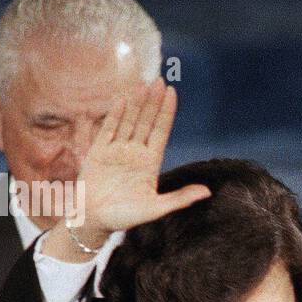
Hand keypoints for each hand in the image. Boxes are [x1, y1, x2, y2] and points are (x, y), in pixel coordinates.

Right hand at [76, 78, 210, 237]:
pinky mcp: (98, 152)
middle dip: (153, 102)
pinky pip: (107, 129)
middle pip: (145, 122)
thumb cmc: (125, 217)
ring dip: (135, 103)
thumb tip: (207, 192)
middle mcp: (134, 153)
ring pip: (128, 121)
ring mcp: (116, 150)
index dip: (166, 113)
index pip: (160, 132)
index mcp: (149, 163)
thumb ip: (180, 199)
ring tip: (144, 84)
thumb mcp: (156, 209)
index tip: (172, 93)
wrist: (94, 221)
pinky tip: (121, 99)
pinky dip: (114, 115)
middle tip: (160, 80)